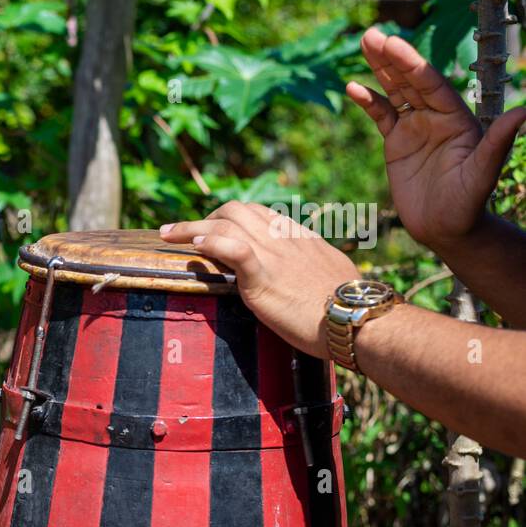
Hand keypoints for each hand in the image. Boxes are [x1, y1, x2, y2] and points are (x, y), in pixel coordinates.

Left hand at [159, 201, 359, 358]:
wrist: (357, 316)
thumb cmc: (349, 304)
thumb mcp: (331, 274)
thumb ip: (313, 266)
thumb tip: (308, 273)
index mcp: (297, 238)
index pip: (259, 213)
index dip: (232, 216)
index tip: (215, 225)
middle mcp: (282, 239)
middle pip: (237, 210)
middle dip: (206, 217)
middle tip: (184, 232)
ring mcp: (272, 254)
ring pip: (227, 223)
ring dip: (192, 226)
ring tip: (169, 235)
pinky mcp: (263, 276)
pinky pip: (234, 248)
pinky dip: (211, 242)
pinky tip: (195, 245)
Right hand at [346, 26, 525, 249]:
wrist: (447, 229)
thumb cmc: (469, 203)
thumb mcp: (484, 172)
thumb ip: (499, 141)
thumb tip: (525, 112)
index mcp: (457, 118)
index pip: (432, 84)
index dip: (412, 64)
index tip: (394, 44)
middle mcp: (436, 117)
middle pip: (411, 80)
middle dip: (392, 57)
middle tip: (372, 34)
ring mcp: (415, 128)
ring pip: (396, 91)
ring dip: (379, 69)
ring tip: (365, 44)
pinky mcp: (397, 143)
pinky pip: (381, 116)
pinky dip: (368, 102)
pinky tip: (353, 88)